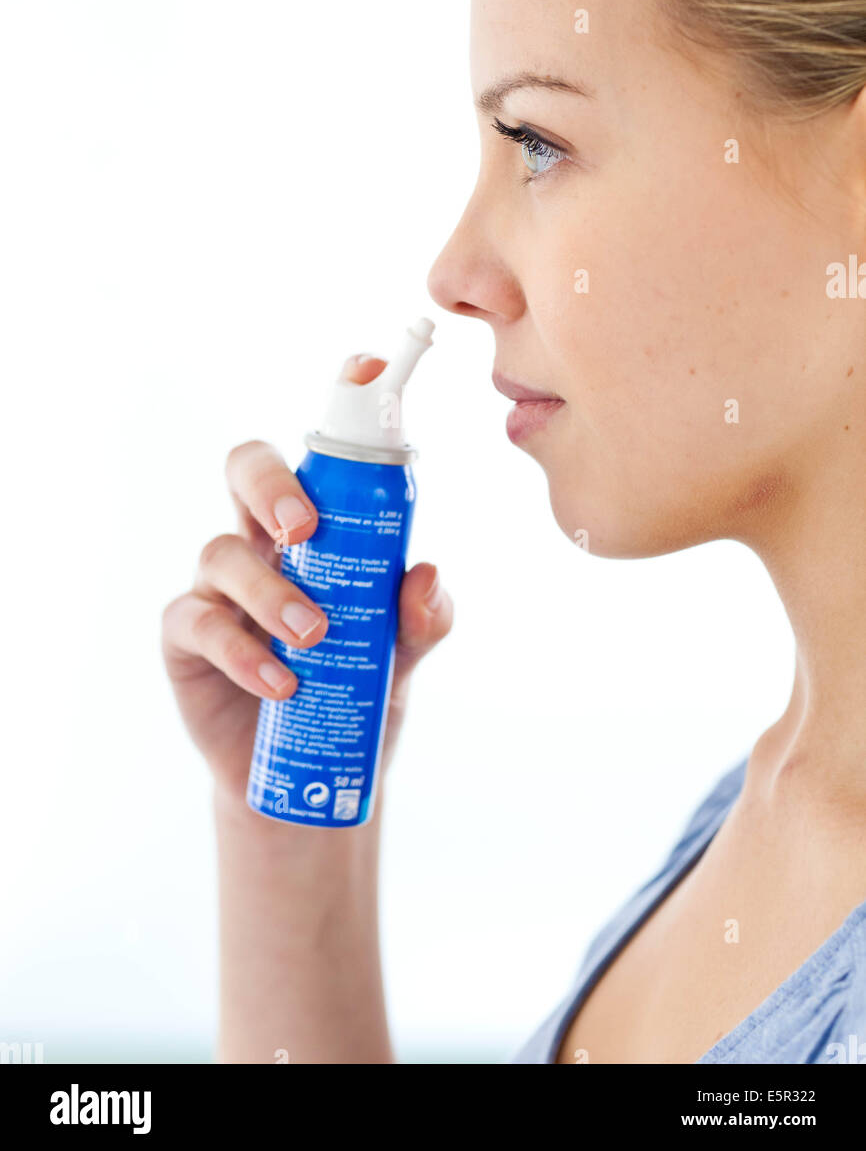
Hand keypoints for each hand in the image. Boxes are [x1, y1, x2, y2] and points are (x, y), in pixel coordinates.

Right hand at [162, 355, 452, 809]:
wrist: (309, 781)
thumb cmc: (356, 695)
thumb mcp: (401, 659)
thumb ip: (423, 620)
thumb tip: (427, 575)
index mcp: (319, 529)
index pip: (322, 455)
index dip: (338, 403)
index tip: (362, 369)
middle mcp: (263, 541)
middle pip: (244, 468)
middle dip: (271, 483)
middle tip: (306, 527)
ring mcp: (219, 587)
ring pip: (221, 550)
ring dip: (271, 589)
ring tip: (315, 637)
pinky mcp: (186, 638)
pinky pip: (198, 622)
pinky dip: (241, 649)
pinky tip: (279, 682)